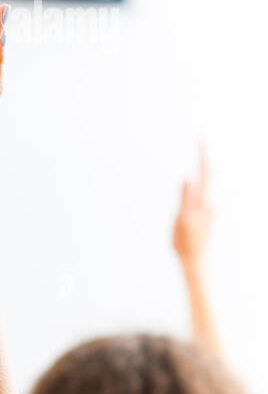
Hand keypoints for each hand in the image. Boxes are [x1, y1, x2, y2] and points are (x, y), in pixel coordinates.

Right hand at [173, 143, 211, 269]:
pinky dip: (205, 173)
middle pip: (211, 170)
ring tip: (202, 147)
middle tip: (200, 135)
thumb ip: (185, 198)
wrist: (195, 258)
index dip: (203, 152)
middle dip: (206, 153)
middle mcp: (211, 199)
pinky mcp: (205, 208)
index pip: (206, 170)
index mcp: (206, 200)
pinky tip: (202, 171)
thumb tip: (187, 177)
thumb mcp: (183, 220)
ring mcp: (209, 203)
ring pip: (211, 177)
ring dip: (207, 161)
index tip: (199, 136)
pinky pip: (207, 185)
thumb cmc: (187, 241)